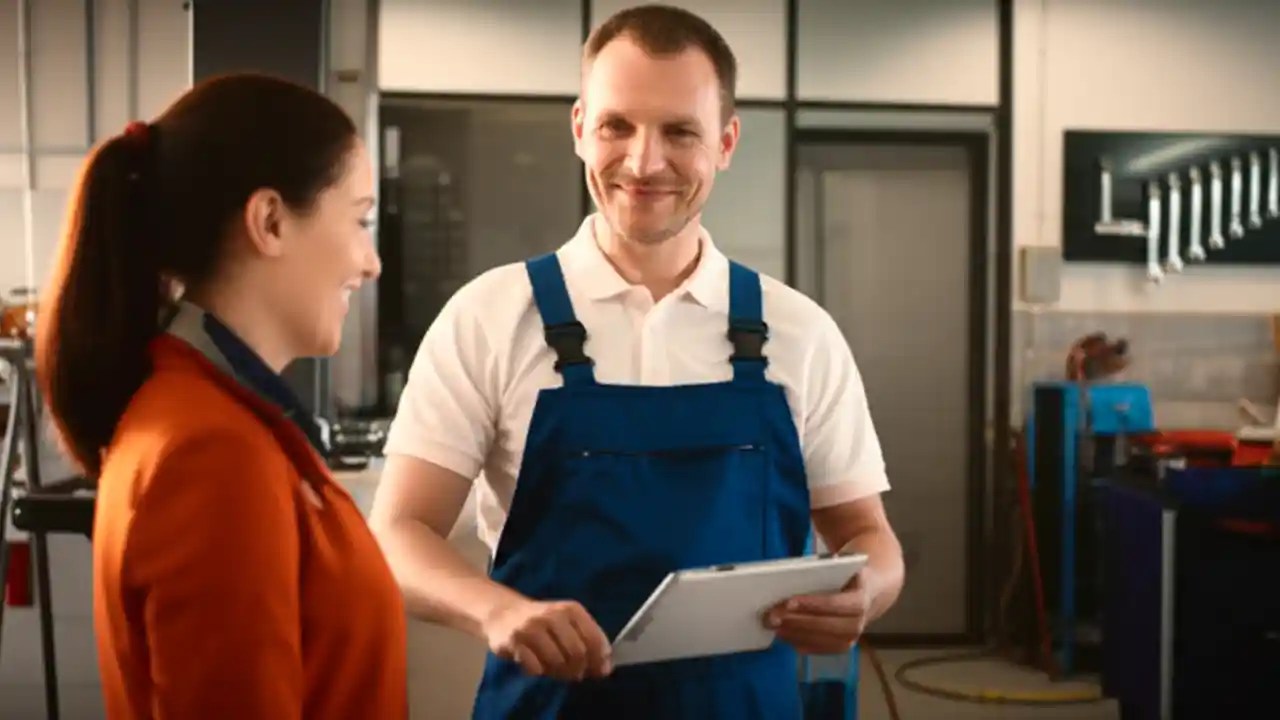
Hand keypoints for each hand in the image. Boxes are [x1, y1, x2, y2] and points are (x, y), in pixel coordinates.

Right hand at [481, 597, 612, 680]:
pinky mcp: (514, 641)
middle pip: (577, 653)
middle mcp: (552, 615)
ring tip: (556, 670)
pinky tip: (536, 664)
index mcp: (571, 609)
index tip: (599, 671)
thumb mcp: (568, 622)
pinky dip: (539, 671)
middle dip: (579, 669)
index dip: (599, 659)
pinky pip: (535, 667)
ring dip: (559, 673)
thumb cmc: (543, 622)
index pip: (593, 638)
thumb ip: (589, 641)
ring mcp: (532, 627)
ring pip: (557, 661)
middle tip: (575, 674)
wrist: (503, 613)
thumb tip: (605, 669)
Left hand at [764, 573, 872, 654]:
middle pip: (831, 625)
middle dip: (799, 622)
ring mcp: (855, 634)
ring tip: (774, 626)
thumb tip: (793, 572)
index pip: (840, 603)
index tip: (789, 601)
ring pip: (827, 640)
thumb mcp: (841, 563)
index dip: (815, 604)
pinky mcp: (845, 644)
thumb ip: (823, 566)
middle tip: (772, 616)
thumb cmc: (848, 572)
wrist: (871, 588)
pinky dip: (803, 644)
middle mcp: (863, 618)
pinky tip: (784, 637)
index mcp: (864, 592)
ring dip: (798, 634)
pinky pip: (823, 649)